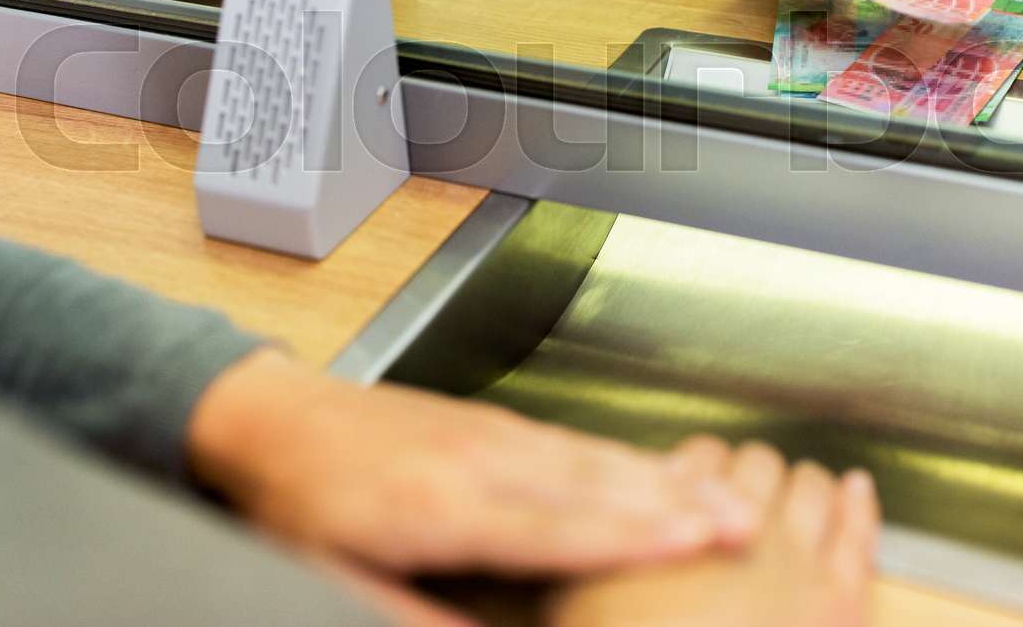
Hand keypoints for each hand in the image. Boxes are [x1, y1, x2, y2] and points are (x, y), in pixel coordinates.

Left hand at [187, 350, 758, 578]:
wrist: (274, 416)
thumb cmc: (301, 505)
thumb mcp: (334, 577)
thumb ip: (414, 616)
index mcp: (440, 506)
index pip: (552, 528)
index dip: (629, 538)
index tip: (694, 543)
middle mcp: (480, 461)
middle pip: (593, 486)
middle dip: (677, 505)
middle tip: (748, 521)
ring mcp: (492, 434)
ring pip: (595, 459)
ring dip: (668, 480)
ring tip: (731, 496)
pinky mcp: (495, 423)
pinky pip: (575, 443)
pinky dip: (631, 460)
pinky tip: (665, 472)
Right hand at [548, 438, 880, 626]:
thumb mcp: (582, 603)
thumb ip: (601, 550)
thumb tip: (607, 519)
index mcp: (681, 527)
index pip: (700, 460)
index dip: (701, 467)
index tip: (698, 480)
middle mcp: (740, 532)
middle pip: (754, 464)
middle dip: (748, 473)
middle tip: (742, 493)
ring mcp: (797, 565)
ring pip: (809, 486)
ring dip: (800, 483)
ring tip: (795, 490)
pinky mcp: (839, 603)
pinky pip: (858, 533)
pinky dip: (858, 503)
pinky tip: (856, 490)